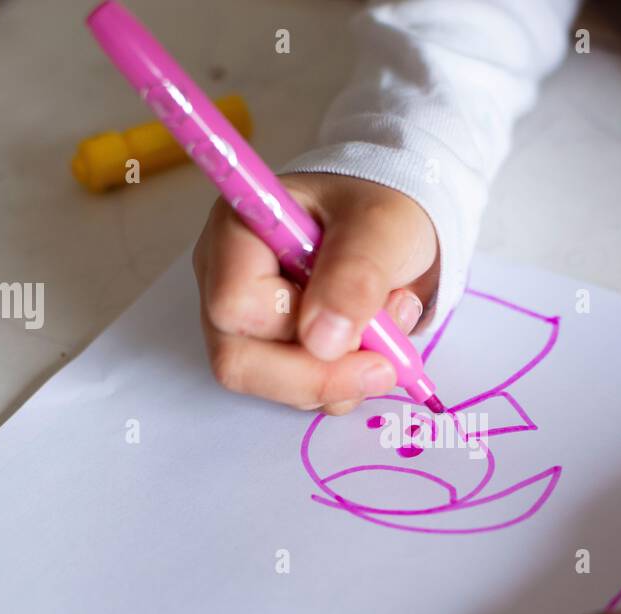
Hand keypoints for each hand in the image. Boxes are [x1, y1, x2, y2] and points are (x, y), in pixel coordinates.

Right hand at [192, 172, 438, 414]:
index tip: (366, 329)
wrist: (395, 229)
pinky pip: (299, 393)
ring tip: (389, 334)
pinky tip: (375, 347)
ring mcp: (244, 324)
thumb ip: (356, 275)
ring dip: (340, 380)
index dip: (296, 330)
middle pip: (240, 362)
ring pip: (272, 387)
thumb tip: (322, 342)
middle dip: (321, 375)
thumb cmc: (378, 213)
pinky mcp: (273, 353)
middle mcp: (225, 280)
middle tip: (385, 365)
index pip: (236, 306)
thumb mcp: (382, 227)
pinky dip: (344, 384)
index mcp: (239, 231)